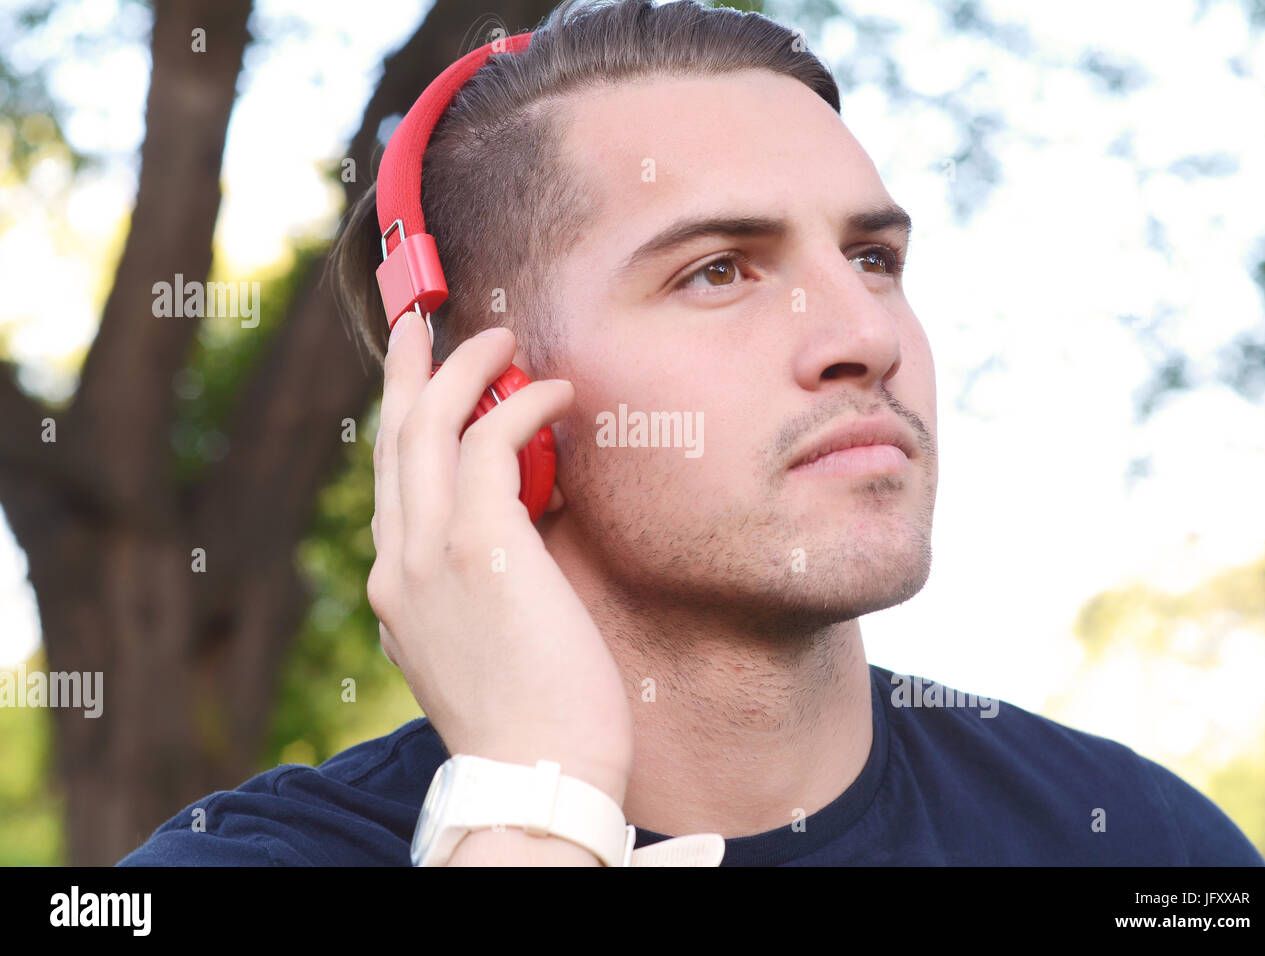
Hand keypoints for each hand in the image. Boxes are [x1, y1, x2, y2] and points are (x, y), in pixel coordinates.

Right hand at [367, 314, 632, 803]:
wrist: (536, 773)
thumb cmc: (532, 718)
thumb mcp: (484, 645)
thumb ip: (478, 586)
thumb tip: (518, 532)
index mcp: (395, 590)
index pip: (392, 487)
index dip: (405, 427)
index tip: (421, 389)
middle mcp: (396, 564)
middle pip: (393, 442)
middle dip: (410, 373)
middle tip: (425, 324)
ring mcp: (428, 554)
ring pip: (429, 428)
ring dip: (465, 371)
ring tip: (502, 339)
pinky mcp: (479, 546)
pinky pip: (491, 442)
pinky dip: (521, 406)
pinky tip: (555, 392)